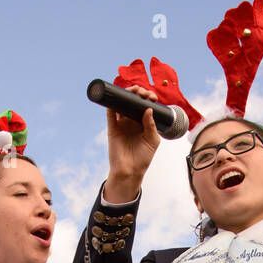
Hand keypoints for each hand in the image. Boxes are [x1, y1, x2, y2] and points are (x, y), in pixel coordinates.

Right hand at [104, 84, 160, 203]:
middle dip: (138, 93)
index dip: (148, 98)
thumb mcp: (152, 141)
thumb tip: (148, 109)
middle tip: (142, 93)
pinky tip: (115, 97)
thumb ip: (151, 125)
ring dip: (125, 95)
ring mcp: (121, 124)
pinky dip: (111, 104)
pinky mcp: (112, 128)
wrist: (130, 171)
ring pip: (122, 104)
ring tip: (131, 91)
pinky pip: (110, 113)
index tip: (152, 97)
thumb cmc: (143, 158)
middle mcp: (132, 122)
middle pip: (133, 102)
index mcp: (143, 124)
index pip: (145, 106)